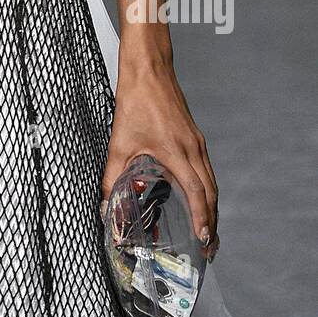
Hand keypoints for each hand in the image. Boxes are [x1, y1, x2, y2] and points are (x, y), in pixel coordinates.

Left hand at [102, 58, 219, 260]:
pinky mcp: (194, 136)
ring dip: (211, 207)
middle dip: (212, 221)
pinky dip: (207, 188)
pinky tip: (198, 197)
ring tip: (207, 229)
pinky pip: (206, 169)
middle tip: (209, 246)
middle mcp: (193, 148)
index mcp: (177, 151)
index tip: (204, 239)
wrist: (148, 70)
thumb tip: (105, 204)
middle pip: (211, 192)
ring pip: (211, 181)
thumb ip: (111, 177)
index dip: (203, 218)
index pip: (198, 192)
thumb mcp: (119, 143)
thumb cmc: (136, 101)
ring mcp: (196, 142)